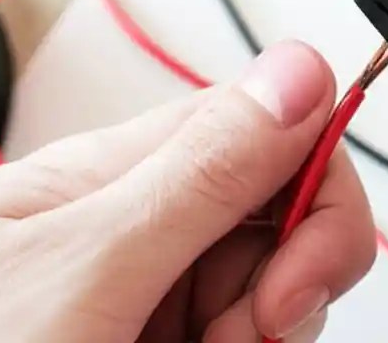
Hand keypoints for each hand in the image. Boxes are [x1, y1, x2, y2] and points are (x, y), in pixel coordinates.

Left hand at [0, 41, 375, 342]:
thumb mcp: (75, 267)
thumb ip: (195, 174)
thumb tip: (298, 70)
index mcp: (110, 176)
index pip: (264, 132)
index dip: (312, 191)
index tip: (301, 272)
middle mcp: (132, 234)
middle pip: (276, 226)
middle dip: (287, 287)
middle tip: (245, 339)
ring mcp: (135, 306)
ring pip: (262, 304)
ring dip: (252, 339)